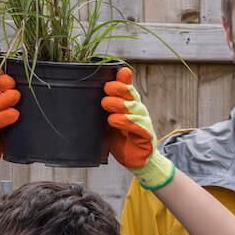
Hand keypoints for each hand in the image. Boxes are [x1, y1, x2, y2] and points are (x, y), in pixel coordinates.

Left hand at [103, 67, 174, 189]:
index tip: (118, 73)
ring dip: (119, 104)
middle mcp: (139, 111)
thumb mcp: (111, 120)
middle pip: (131, 95)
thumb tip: (88, 93)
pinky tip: (114, 120)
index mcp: (130, 105)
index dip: (123, 80)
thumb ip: (106, 108)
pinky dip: (126, 122)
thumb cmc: (121, 140)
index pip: (128, 88)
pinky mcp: (147, 137)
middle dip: (119, 89)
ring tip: (107, 104)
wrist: (136, 161)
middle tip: (106, 90)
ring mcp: (144, 123)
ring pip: (134, 108)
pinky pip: (138, 126)